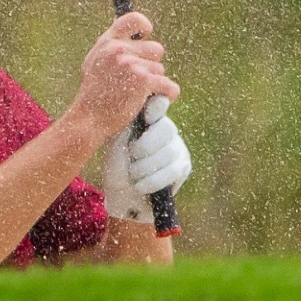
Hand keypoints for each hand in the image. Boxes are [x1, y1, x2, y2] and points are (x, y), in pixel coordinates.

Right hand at [67, 12, 179, 135]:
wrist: (88, 119)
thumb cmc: (93, 95)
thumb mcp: (95, 63)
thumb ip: (111, 50)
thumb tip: (135, 38)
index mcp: (106, 42)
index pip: (134, 20)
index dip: (145, 27)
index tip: (145, 37)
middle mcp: (118, 49)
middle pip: (156, 49)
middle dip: (151, 65)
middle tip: (135, 80)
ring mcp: (130, 64)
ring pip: (160, 70)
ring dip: (154, 83)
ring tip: (135, 94)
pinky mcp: (142, 80)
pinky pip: (169, 86)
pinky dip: (167, 95)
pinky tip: (153, 102)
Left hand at [102, 96, 191, 222]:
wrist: (122, 197)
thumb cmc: (117, 166)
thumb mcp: (117, 143)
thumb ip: (130, 125)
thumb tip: (144, 105)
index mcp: (147, 119)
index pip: (158, 104)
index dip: (155, 108)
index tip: (146, 116)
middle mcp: (165, 129)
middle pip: (166, 128)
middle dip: (145, 146)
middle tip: (132, 155)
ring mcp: (177, 147)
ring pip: (168, 152)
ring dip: (145, 167)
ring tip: (132, 174)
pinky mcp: (184, 166)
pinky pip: (172, 171)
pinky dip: (152, 180)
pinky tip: (140, 186)